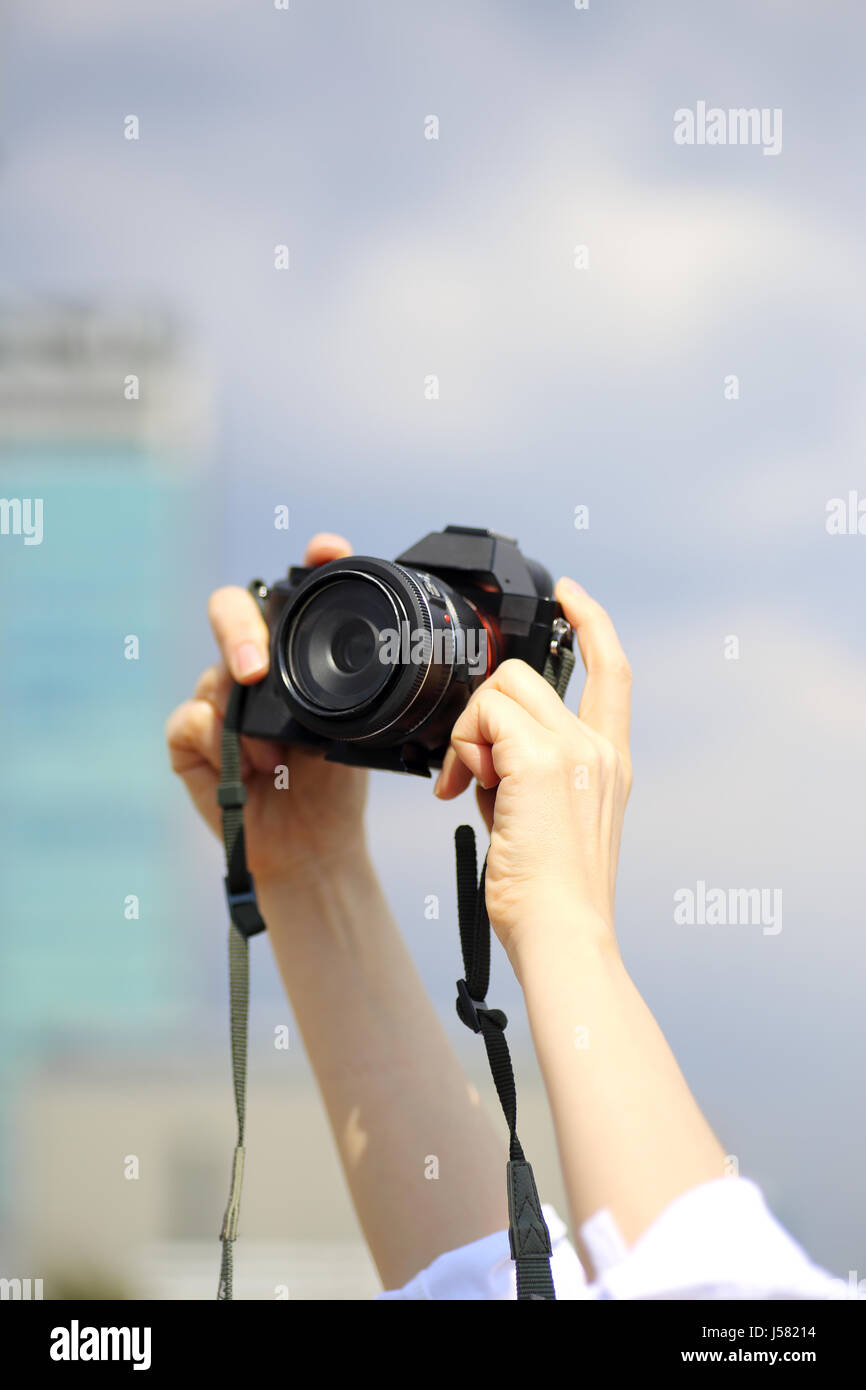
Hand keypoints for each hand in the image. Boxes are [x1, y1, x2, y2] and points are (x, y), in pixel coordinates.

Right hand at [166, 533, 368, 889]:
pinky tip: (248, 769)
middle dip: (240, 629)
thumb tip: (362, 660)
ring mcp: (217, 696)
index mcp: (294, 651)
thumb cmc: (333, 782)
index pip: (294, 592)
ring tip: (276, 762)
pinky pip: (191, 720)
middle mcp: (252, 662)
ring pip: (214, 676)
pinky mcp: (189, 736)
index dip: (310, 564)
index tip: (327, 552)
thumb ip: (347, 691)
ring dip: (246, 724)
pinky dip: (219, 746)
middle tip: (254, 669)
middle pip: (233, 610)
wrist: (311, 843)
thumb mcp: (355, 731)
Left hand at [433, 578, 632, 963]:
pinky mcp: (542, 760)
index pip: (612, 670)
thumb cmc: (547, 896)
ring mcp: (574, 750)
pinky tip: (464, 794)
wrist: (561, 934)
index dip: (592, 622)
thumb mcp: (545, 820)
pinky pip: (484, 719)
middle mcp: (599, 749)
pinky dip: (463, 750)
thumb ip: (524, 774)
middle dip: (484, 712)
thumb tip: (481, 750)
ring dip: (471, 733)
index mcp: (609, 762)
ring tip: (472, 789)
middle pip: (526, 675)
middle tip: (470, 773)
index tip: (569, 594)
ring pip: (502, 688)